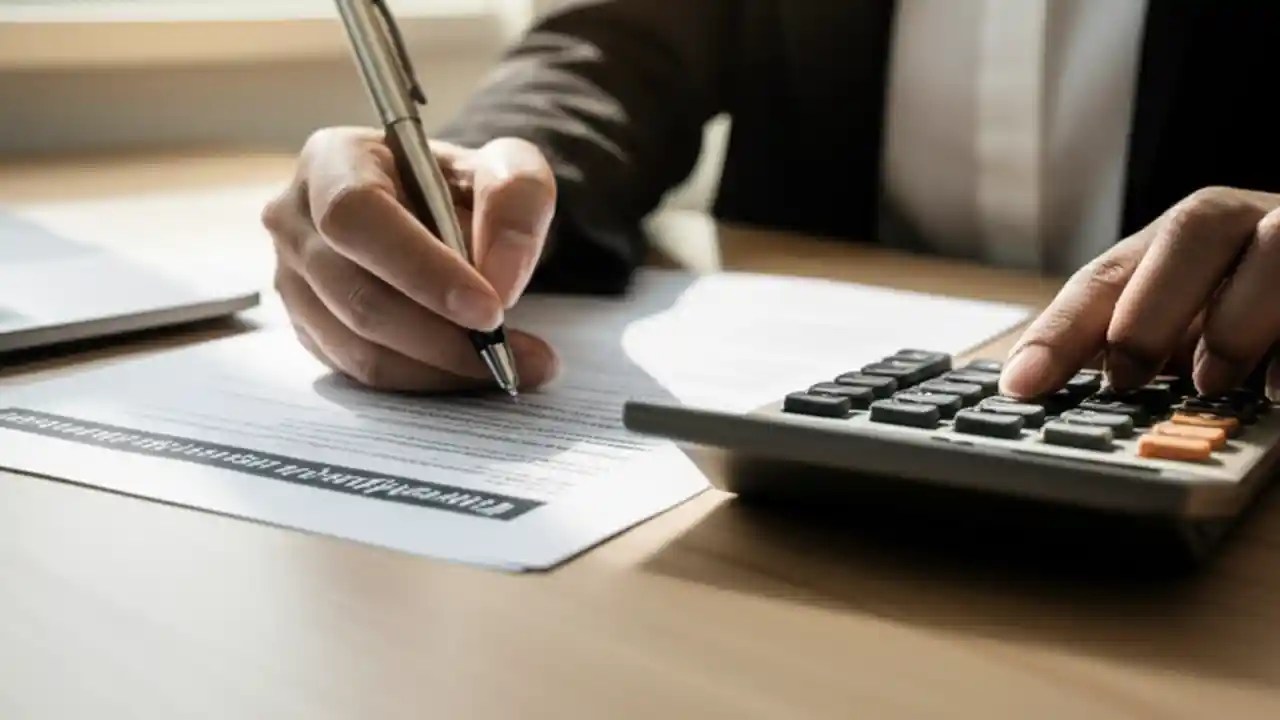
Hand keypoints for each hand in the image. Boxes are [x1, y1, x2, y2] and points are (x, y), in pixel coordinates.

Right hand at [262, 127, 559, 391]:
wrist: (443, 211)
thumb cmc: (465, 185)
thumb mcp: (508, 168)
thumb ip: (515, 202)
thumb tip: (501, 281)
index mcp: (332, 161)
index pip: (357, 217)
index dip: (421, 269)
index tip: (489, 309)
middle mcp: (296, 221)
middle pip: (359, 296)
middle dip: (444, 336)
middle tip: (515, 354)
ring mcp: (295, 281)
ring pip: (361, 347)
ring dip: (442, 367)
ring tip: (511, 364)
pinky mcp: (310, 329)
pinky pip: (364, 371)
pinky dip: (425, 378)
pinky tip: (471, 370)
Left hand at [1001, 187, 1279, 398]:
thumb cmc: (1258, 318)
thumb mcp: (1189, 334)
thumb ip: (1130, 350)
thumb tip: (1040, 393)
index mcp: (1187, 241)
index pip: (1107, 274)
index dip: (1060, 329)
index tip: (1020, 387)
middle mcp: (1251, 222)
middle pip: (1194, 226)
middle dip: (1151, 307)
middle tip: (1128, 375)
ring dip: (1237, 316)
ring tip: (1214, 378)